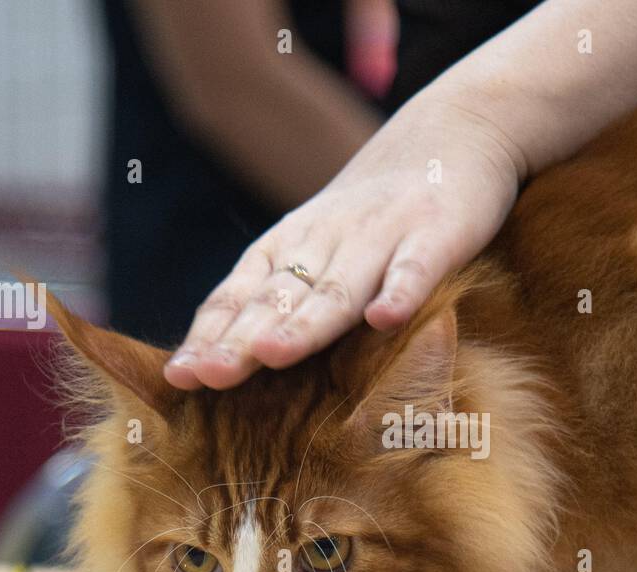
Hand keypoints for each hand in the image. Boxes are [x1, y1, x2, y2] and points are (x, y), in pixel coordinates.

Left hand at [164, 99, 524, 389]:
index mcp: (291, 246)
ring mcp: (382, 236)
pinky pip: (415, 268)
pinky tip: (385, 319)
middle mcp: (327, 240)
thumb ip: (283, 296)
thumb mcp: (322, 245)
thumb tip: (225, 361)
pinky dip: (400, 291)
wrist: (456, 130)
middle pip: (278, 298)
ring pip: (337, 287)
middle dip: (240, 339)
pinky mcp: (438, 233)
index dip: (211, 334)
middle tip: (207, 375)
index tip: (181, 376)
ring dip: (304, 323)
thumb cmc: (379, 210)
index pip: (240, 293)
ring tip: (271, 354)